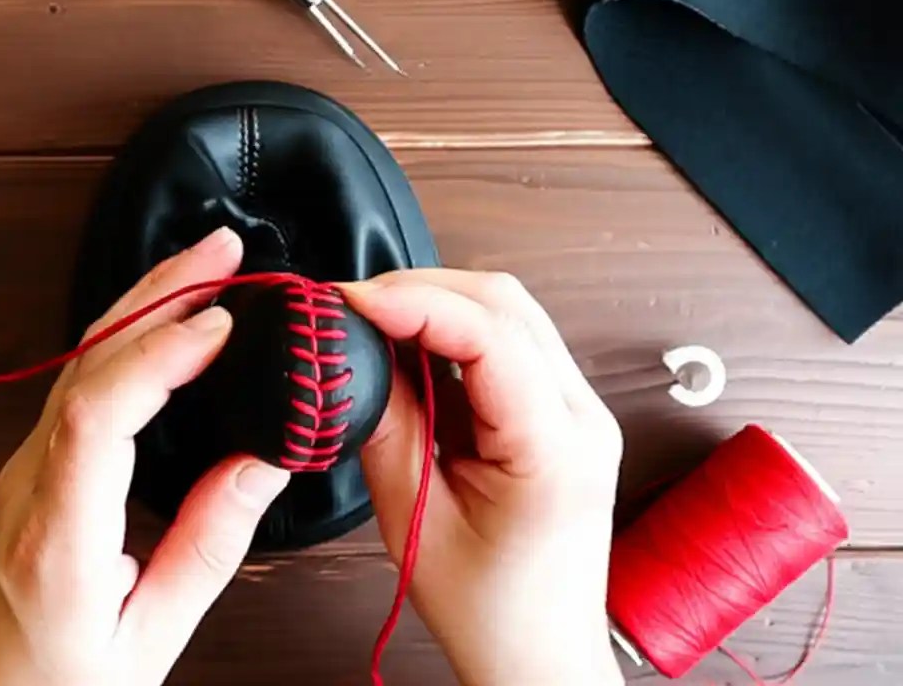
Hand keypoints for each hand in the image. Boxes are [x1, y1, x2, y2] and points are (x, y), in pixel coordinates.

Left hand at [0, 227, 290, 685]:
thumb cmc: (51, 685)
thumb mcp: (150, 635)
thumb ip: (209, 547)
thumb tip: (259, 465)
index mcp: (57, 533)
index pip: (98, 412)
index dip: (159, 353)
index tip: (222, 326)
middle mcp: (28, 486)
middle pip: (85, 360)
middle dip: (159, 292)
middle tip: (223, 251)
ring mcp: (21, 468)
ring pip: (79, 360)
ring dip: (143, 303)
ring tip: (205, 268)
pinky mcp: (30, 467)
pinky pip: (78, 381)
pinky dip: (130, 338)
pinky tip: (165, 323)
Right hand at [342, 270, 623, 685]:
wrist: (539, 650)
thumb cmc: (490, 608)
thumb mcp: (414, 516)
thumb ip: (387, 423)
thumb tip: (360, 349)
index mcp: (555, 451)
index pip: (491, 336)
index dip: (416, 302)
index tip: (354, 301)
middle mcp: (583, 418)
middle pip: (505, 303)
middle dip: (422, 288)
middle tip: (353, 306)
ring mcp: (580, 410)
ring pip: (509, 312)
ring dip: (438, 305)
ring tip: (375, 326)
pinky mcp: (562, 412)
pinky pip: (508, 343)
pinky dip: (454, 332)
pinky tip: (412, 350)